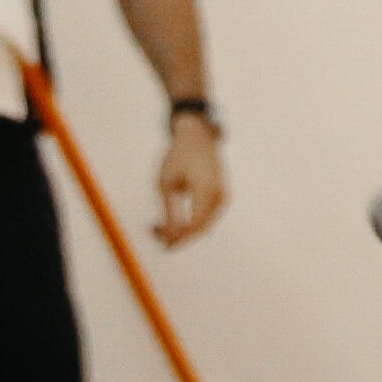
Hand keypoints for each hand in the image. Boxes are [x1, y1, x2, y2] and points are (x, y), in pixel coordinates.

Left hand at [155, 111, 226, 247]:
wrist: (197, 136)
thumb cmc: (177, 157)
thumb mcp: (166, 184)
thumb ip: (169, 213)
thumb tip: (168, 238)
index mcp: (205, 189)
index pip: (194, 226)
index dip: (179, 240)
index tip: (163, 246)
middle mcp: (218, 194)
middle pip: (201, 229)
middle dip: (180, 237)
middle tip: (158, 235)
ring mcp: (223, 195)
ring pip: (205, 226)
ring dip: (186, 231)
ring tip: (162, 225)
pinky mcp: (223, 196)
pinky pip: (209, 218)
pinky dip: (194, 223)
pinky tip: (178, 220)